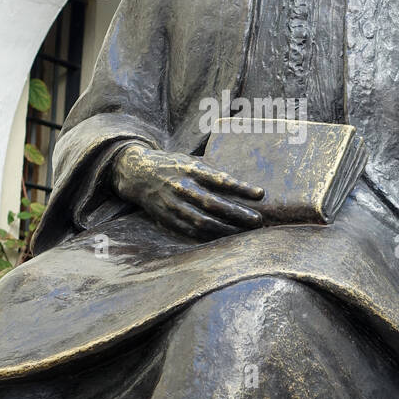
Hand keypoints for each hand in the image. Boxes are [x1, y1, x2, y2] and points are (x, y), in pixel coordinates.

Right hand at [111, 143, 264, 238]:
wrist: (137, 173)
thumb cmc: (172, 166)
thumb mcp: (190, 161)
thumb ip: (211, 172)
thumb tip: (240, 184)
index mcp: (190, 169)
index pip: (220, 179)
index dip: (241, 188)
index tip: (261, 194)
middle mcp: (182, 187)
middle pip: (214, 204)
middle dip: (238, 213)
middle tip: (258, 220)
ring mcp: (173, 204)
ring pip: (203, 221)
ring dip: (226, 228)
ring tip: (244, 232)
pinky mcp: (167, 218)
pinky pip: (190, 230)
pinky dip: (209, 235)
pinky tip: (224, 238)